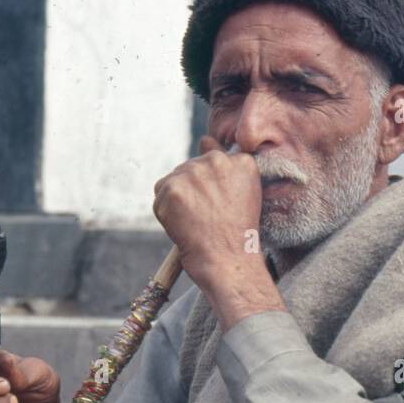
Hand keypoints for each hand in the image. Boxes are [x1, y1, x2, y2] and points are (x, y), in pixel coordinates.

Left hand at [153, 136, 265, 294]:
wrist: (228, 263)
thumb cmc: (237, 237)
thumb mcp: (243, 196)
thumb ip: (224, 167)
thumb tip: (204, 139)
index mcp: (241, 162)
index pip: (213, 161)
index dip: (212, 188)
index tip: (221, 208)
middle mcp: (217, 161)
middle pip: (191, 169)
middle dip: (193, 193)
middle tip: (208, 219)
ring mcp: (193, 172)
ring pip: (174, 181)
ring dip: (179, 202)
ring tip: (197, 224)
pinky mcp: (172, 187)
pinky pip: (160, 195)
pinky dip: (165, 213)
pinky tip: (183, 226)